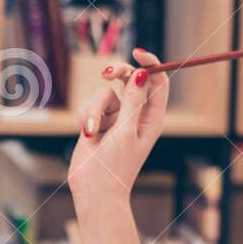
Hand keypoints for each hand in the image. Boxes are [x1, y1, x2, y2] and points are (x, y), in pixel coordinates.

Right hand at [67, 50, 168, 204]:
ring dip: (95, 108)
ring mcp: (114, 117)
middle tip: (107, 73)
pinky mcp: (95, 121)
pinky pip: (88, 104)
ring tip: (92, 130)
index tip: (137, 53)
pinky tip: (86, 133)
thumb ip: (132, 100)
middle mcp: (134, 113)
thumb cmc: (116, 165)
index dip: (150, 64)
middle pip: (129, 77)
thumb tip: (140, 73)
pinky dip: (85, 116)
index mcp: (151, 116)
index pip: (157, 81)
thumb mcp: (126, 131)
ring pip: (103, 92)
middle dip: (117, 73)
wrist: (95, 190)